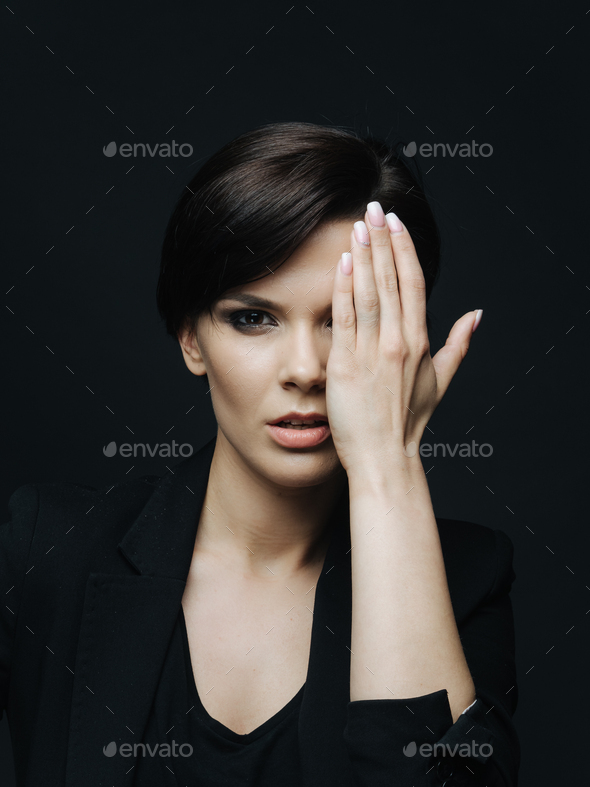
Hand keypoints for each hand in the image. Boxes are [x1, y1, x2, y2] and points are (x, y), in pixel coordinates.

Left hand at [326, 201, 480, 474]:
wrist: (384, 456)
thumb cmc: (408, 421)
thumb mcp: (440, 382)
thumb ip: (459, 345)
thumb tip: (476, 315)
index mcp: (420, 342)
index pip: (415, 284)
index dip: (405, 250)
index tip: (396, 224)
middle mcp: (399, 343)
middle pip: (393, 280)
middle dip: (383, 240)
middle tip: (374, 208)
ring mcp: (373, 353)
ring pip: (370, 293)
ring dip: (365, 256)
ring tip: (358, 225)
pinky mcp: (347, 365)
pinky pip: (346, 319)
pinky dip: (345, 289)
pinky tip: (343, 263)